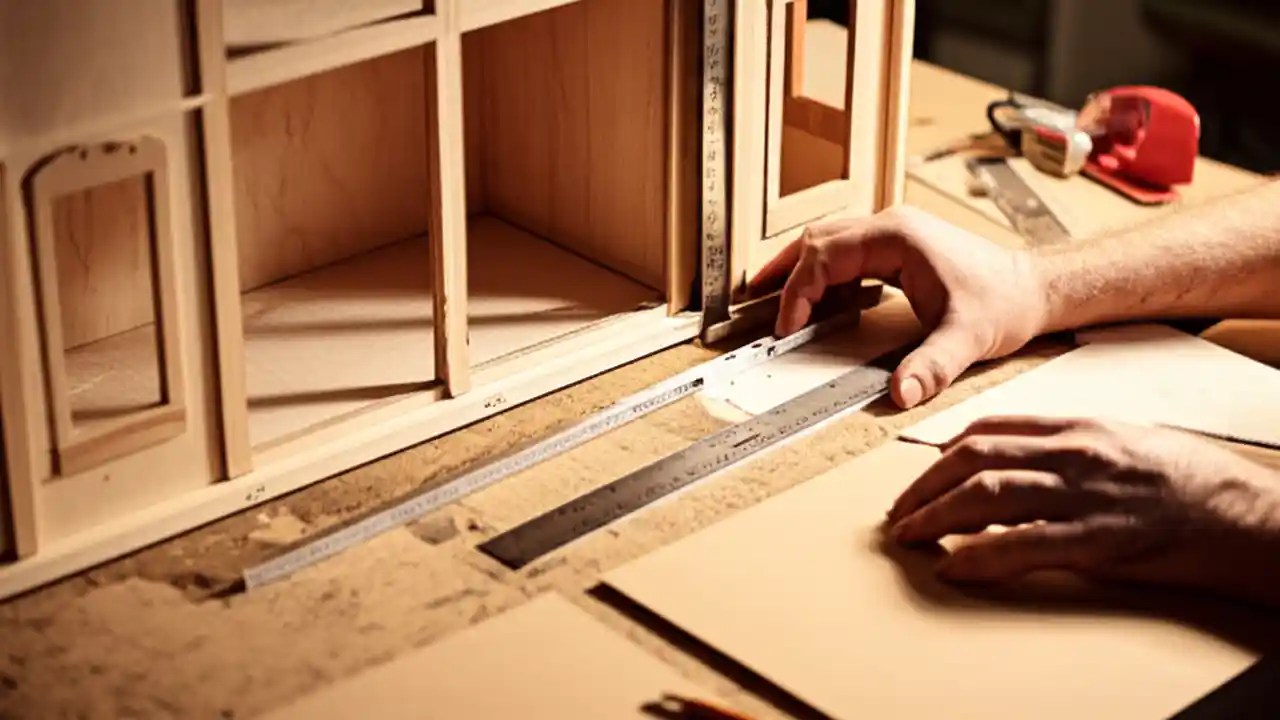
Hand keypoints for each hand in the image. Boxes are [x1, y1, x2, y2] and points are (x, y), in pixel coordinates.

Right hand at [748, 206, 1046, 408]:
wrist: (1035, 289)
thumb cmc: (1005, 304)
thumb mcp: (968, 339)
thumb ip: (932, 366)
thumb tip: (900, 395)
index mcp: (897, 238)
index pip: (826, 255)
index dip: (798, 291)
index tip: (786, 328)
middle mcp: (890, 227)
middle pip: (817, 239)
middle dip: (783, 272)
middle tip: (754, 304)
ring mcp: (893, 234)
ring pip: (827, 241)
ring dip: (798, 269)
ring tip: (771, 299)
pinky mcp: (897, 247)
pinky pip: (845, 253)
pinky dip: (821, 274)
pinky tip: (814, 302)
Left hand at [886, 415, 1279, 606]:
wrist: (1245, 516)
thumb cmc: (1191, 481)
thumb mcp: (1125, 442)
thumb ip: (1072, 448)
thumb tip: (1022, 464)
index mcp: (1079, 427)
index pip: (991, 428)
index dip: (944, 452)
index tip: (922, 474)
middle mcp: (1073, 453)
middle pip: (974, 457)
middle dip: (925, 483)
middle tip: (898, 511)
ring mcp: (1083, 495)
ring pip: (986, 496)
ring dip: (935, 516)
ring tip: (909, 536)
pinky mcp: (1096, 540)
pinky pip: (1021, 546)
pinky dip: (978, 557)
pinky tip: (954, 568)